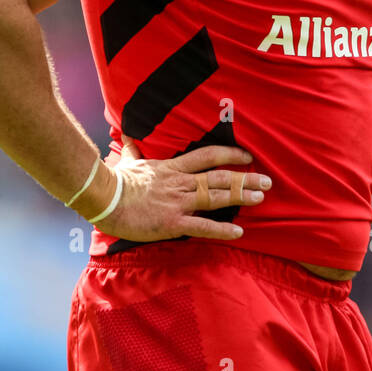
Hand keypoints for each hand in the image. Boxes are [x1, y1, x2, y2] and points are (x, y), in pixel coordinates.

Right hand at [88, 134, 270, 241]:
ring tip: (261, 198)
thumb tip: (128, 137)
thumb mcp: (128, 162)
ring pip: (217, 197)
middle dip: (246, 179)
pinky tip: (239, 233)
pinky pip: (203, 227)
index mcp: (173, 168)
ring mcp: (179, 202)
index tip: (247, 156)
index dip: (230, 154)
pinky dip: (222, 230)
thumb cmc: (114, 181)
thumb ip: (133, 151)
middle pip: (220, 177)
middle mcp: (181, 183)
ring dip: (241, 197)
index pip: (207, 156)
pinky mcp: (172, 223)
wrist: (103, 197)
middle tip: (268, 181)